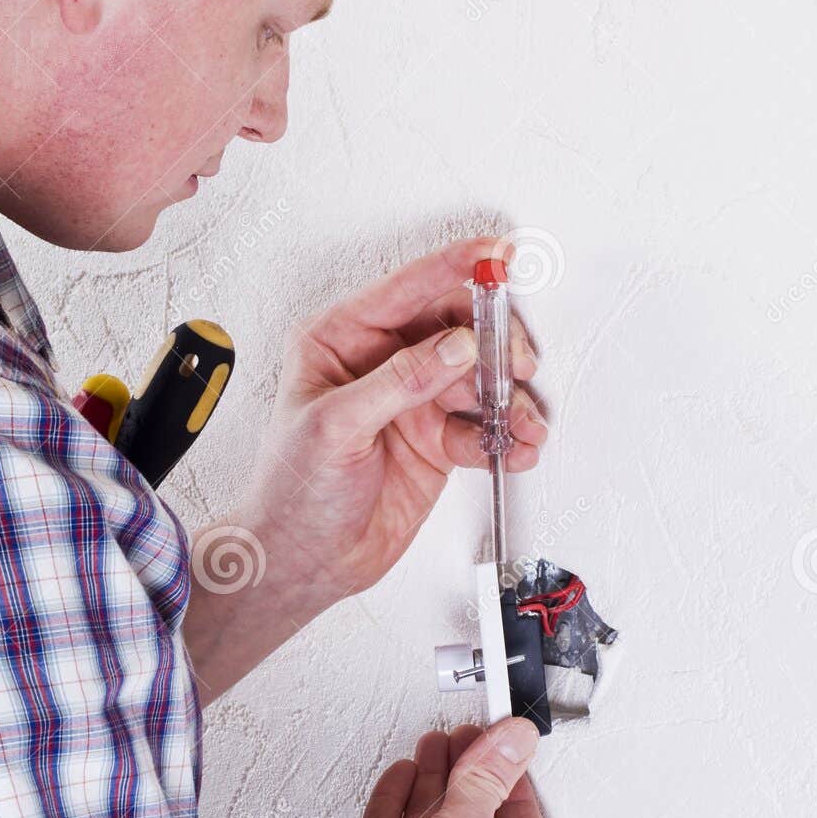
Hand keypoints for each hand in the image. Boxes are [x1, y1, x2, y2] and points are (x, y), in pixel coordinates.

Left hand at [237, 235, 546, 611]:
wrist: (302, 562)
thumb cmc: (293, 492)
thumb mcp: (336, 426)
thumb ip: (400, 381)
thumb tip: (456, 346)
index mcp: (341, 339)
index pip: (407, 290)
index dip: (456, 267)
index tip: (496, 255)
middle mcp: (382, 362)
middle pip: (457, 328)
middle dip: (495, 343)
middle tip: (517, 363)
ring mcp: (413, 400)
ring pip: (479, 378)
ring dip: (510, 398)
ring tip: (523, 422)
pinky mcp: (437, 440)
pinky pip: (484, 426)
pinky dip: (508, 435)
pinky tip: (516, 447)